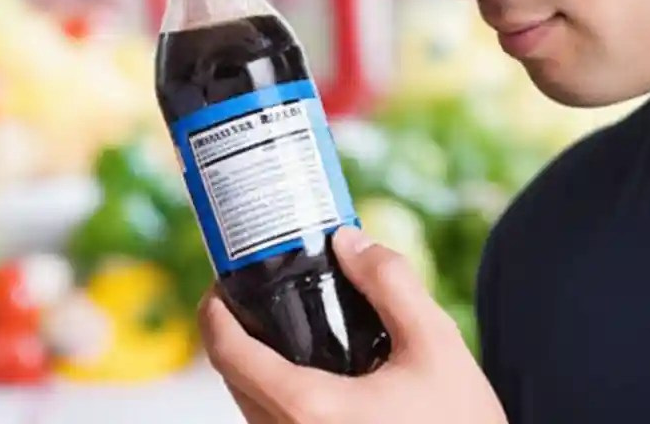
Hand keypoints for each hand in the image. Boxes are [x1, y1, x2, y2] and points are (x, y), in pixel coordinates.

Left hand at [199, 227, 507, 423]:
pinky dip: (278, 397)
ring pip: (252, 409)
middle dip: (235, 335)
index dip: (212, 314)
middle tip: (255, 297)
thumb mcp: (436, 344)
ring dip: (255, 369)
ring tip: (283, 331)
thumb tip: (348, 241)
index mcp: (308, 408)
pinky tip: (312, 374)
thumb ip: (390, 283)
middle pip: (233, 381)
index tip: (222, 286)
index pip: (226, 354)